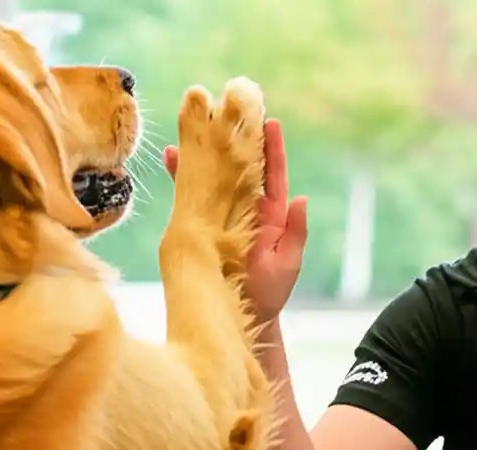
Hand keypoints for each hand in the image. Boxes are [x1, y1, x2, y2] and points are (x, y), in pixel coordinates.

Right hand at [165, 117, 307, 323]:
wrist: (244, 314)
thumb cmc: (271, 292)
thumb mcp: (289, 262)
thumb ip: (296, 231)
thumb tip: (303, 200)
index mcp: (270, 213)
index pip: (272, 173)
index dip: (271, 147)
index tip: (269, 120)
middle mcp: (247, 207)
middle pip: (241, 164)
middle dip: (235, 136)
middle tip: (230, 107)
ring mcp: (224, 212)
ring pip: (215, 174)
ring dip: (206, 150)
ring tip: (197, 123)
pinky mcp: (204, 222)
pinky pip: (193, 194)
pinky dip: (183, 176)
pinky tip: (173, 157)